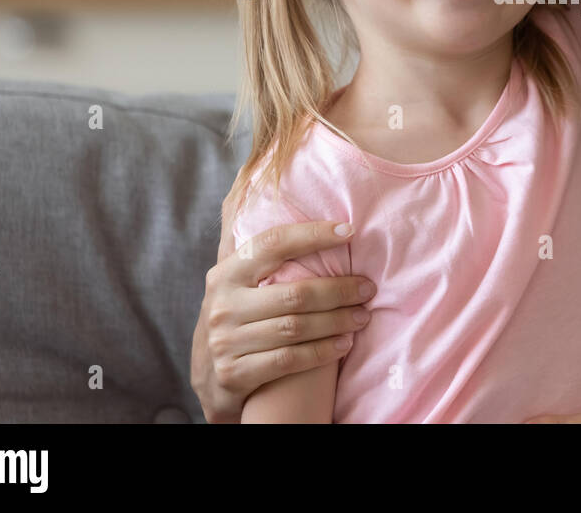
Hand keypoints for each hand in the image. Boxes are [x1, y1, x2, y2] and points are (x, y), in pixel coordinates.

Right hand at [190, 220, 375, 422]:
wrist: (211, 379)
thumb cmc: (240, 318)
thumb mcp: (238, 284)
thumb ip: (263, 256)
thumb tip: (296, 201)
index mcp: (227, 273)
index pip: (273, 244)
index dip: (313, 234)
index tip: (350, 231)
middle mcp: (223, 305)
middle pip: (295, 293)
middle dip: (340, 289)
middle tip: (368, 288)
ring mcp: (226, 341)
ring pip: (296, 327)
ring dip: (338, 321)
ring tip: (363, 315)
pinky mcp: (235, 374)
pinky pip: (289, 360)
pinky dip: (322, 351)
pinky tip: (344, 344)